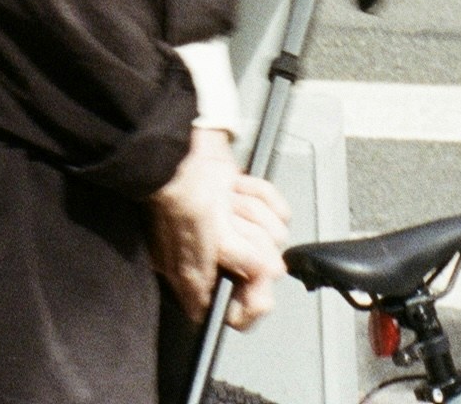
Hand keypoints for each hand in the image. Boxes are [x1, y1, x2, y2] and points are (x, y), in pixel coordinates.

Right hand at [148, 130, 288, 327]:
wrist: (184, 146)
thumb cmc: (182, 193)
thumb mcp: (207, 243)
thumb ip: (240, 266)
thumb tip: (265, 281)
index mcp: (202, 279)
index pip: (238, 314)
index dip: (254, 302)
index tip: (261, 291)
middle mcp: (222, 260)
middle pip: (266, 271)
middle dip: (251, 238)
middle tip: (231, 219)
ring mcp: (238, 231)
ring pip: (275, 235)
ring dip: (252, 210)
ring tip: (228, 199)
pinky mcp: (249, 205)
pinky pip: (278, 209)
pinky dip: (261, 193)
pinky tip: (238, 186)